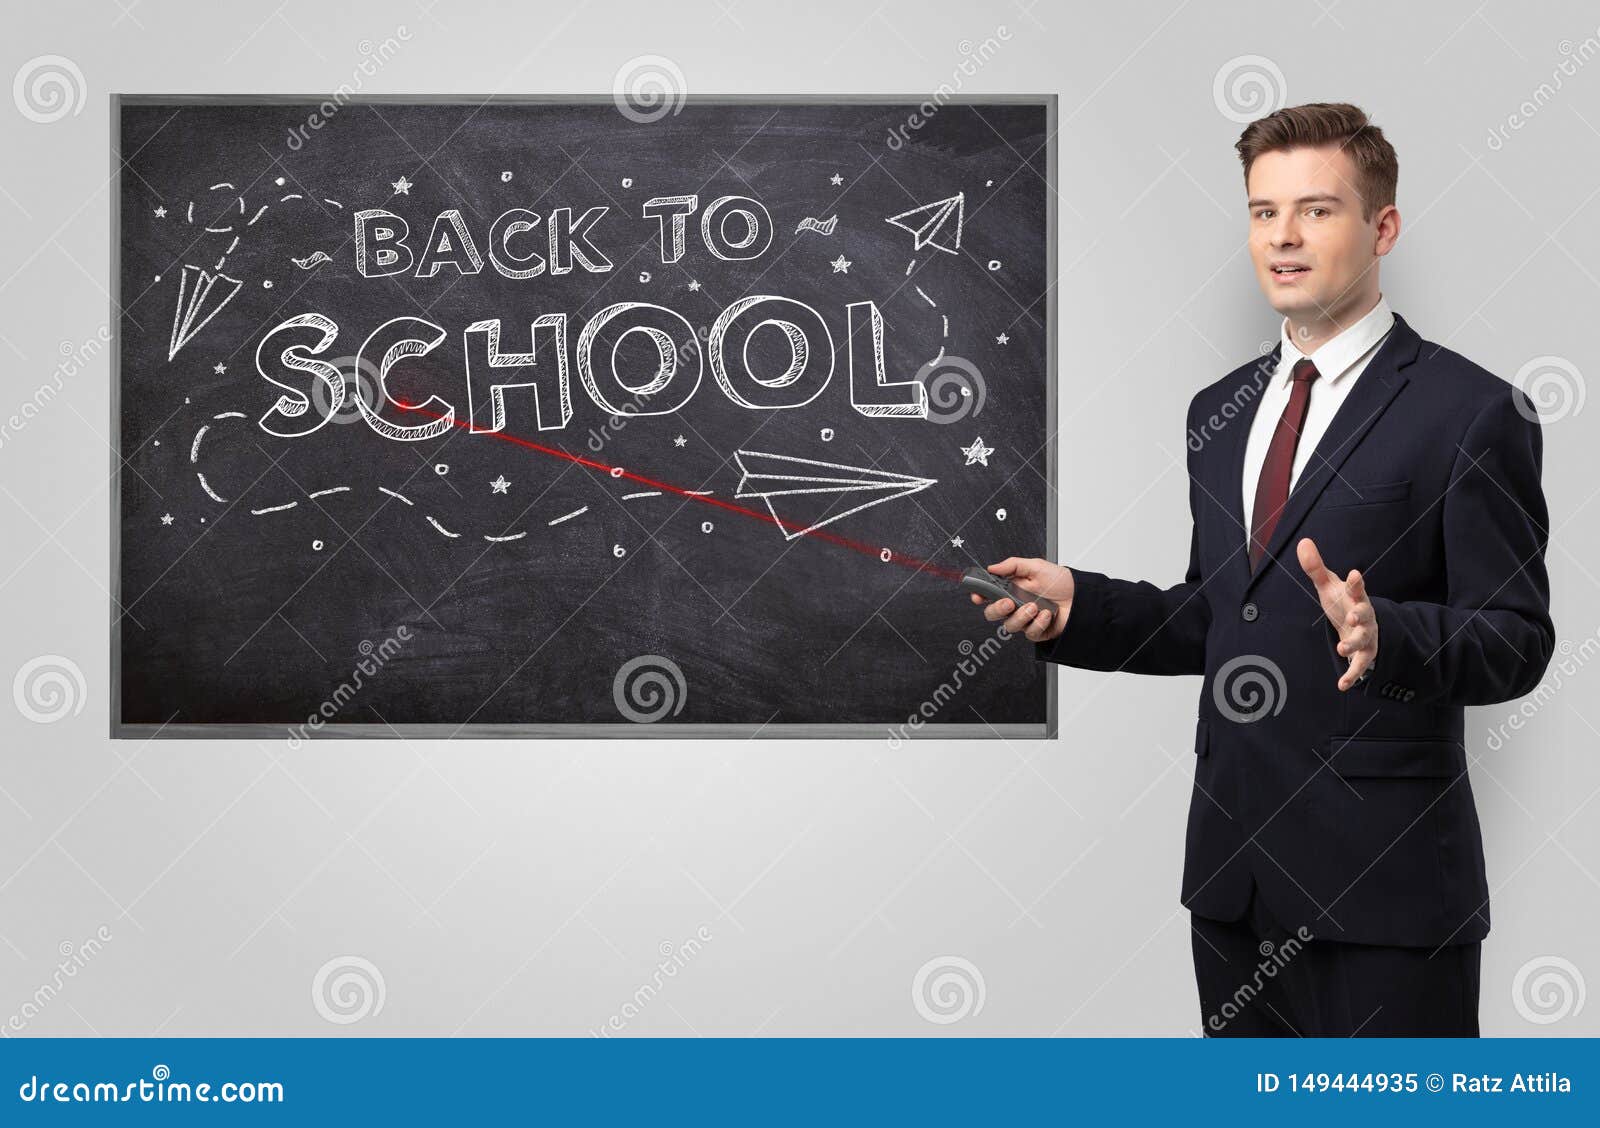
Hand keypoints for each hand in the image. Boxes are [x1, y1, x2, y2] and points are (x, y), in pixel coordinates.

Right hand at [970, 557, 1074, 641]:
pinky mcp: (1037, 632)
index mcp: (1011, 589)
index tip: (978, 595)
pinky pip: (1030, 633)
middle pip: (992, 614)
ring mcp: (1025, 620)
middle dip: (997, 609)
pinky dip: (1038, 623)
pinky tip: (1046, 614)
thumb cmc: (1061, 581)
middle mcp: (1016, 605)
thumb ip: (1013, 565)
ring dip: (1021, 616)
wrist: (1082, 596)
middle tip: (1008, 602)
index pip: (988, 595)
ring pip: (1010, 626)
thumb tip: (992, 567)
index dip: (979, 596)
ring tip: (1034, 607)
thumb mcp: (1036, 566)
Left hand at [1297, 537, 1377, 690]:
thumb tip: (1303, 542)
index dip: (1357, 583)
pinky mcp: (1365, 655)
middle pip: (1365, 615)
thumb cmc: (1343, 603)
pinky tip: (1342, 685)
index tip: (1355, 574)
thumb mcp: (1329, 586)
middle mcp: (1364, 616)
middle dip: (1360, 615)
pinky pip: (1360, 667)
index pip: (1358, 588)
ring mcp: (1366, 636)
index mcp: (1356, 598)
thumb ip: (1316, 567)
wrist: (1360, 626)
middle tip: (1353, 616)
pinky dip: (1352, 676)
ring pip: (1364, 641)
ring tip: (1342, 649)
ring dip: (1354, 645)